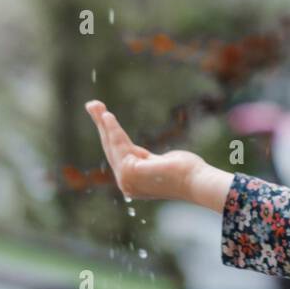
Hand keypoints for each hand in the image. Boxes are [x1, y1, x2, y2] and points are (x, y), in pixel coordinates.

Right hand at [85, 100, 203, 201]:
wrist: (197, 181)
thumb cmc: (187, 172)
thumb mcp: (162, 162)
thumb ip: (147, 159)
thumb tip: (140, 155)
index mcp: (134, 181)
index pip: (118, 155)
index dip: (110, 135)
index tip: (105, 119)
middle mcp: (127, 183)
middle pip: (110, 149)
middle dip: (101, 126)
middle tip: (91, 105)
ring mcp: (127, 180)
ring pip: (112, 145)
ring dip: (104, 124)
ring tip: (96, 106)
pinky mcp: (131, 172)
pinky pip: (120, 145)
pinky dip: (112, 129)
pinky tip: (107, 116)